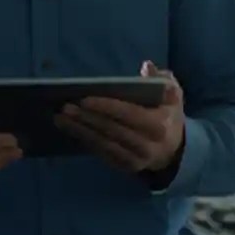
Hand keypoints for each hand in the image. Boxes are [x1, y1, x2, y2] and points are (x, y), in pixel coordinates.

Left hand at [55, 61, 184, 173]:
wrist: (174, 150)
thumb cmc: (168, 114)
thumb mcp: (172, 94)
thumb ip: (162, 79)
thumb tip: (146, 67)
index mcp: (159, 125)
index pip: (128, 114)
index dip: (106, 107)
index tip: (84, 99)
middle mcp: (147, 146)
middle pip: (111, 130)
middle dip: (86, 118)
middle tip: (65, 107)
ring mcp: (136, 160)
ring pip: (103, 143)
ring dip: (79, 130)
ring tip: (60, 118)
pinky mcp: (125, 167)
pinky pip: (101, 153)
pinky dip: (85, 140)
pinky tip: (70, 129)